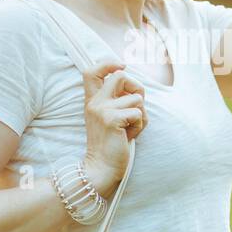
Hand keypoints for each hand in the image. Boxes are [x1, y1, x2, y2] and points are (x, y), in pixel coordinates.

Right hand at [80, 61, 146, 196]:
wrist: (102, 168)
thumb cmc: (112, 145)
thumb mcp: (111, 119)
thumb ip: (118, 102)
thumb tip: (136, 88)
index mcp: (92, 101)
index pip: (91, 71)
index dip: (107, 63)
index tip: (121, 66)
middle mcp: (95, 102)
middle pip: (120, 76)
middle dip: (137, 88)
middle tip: (137, 105)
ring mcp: (102, 110)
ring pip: (136, 98)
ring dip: (141, 114)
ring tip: (131, 128)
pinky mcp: (112, 119)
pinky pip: (138, 113)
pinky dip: (140, 125)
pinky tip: (130, 136)